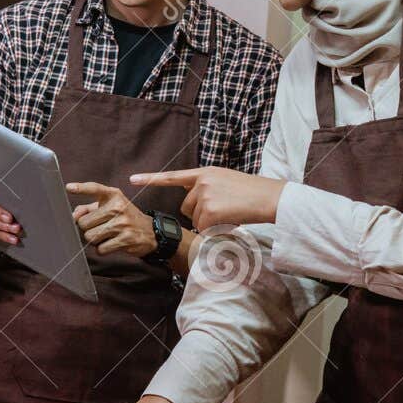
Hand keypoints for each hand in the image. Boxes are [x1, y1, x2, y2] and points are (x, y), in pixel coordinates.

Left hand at [68, 182, 154, 256]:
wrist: (151, 232)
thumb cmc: (124, 218)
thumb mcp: (109, 207)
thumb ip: (88, 208)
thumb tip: (74, 215)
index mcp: (114, 195)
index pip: (95, 189)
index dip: (81, 188)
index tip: (68, 187)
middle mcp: (118, 207)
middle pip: (84, 223)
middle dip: (87, 228)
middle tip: (99, 227)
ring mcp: (123, 223)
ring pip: (91, 237)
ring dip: (95, 240)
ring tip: (106, 236)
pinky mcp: (126, 239)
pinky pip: (101, 249)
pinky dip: (103, 249)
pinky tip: (112, 243)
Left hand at [128, 167, 284, 231]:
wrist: (270, 197)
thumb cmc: (254, 193)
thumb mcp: (227, 182)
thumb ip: (209, 189)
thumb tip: (197, 208)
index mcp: (205, 172)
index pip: (173, 176)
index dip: (151, 178)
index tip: (132, 179)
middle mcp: (202, 182)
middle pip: (187, 208)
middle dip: (201, 215)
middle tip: (224, 211)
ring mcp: (205, 196)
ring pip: (196, 220)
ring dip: (211, 223)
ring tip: (232, 213)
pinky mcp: (210, 211)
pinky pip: (206, 229)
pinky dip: (218, 230)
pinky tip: (232, 220)